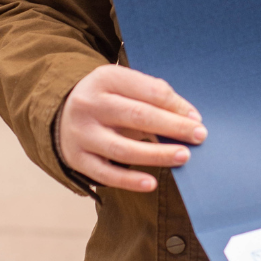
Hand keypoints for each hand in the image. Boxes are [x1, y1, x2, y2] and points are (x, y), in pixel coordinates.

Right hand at [58, 65, 205, 191]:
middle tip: (199, 136)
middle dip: (173, 127)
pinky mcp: (76, 159)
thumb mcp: (123, 83)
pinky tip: (151, 183)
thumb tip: (187, 116)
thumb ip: (152, 95)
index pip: (148, 91)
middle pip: (138, 117)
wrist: (60, 111)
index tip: (196, 118)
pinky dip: (129, 180)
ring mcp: (82, 134)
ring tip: (183, 156)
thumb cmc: (106, 97)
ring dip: (157, 154)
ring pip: (123, 148)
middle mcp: (90, 104)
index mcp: (106, 78)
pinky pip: (106, 174)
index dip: (175, 105)